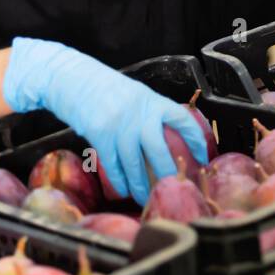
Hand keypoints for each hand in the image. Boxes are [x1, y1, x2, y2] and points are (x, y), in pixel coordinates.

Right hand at [3, 38, 209, 205]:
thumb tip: (166, 141)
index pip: (182, 119)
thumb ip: (149, 113)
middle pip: (158, 149)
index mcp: (151, 100)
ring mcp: (118, 124)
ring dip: (140, 184)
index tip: (202, 156)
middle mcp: (137, 113)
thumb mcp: (134, 93)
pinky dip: (120, 180)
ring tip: (144, 196)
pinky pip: (113, 164)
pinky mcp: (99, 134)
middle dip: (167, 172)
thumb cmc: (104, 88)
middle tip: (173, 186)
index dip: (195, 139)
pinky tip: (124, 189)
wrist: (72, 78)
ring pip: (134, 163)